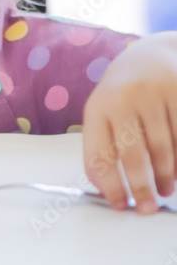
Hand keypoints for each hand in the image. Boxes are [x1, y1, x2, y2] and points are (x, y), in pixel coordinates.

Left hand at [83, 32, 176, 213]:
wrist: (149, 55)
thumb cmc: (122, 94)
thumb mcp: (103, 112)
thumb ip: (102, 145)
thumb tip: (106, 187)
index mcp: (97, 109)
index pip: (99, 154)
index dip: (109, 185)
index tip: (119, 205)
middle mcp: (122, 100)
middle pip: (133, 156)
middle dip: (141, 188)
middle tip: (147, 208)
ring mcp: (152, 95)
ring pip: (163, 149)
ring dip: (166, 176)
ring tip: (166, 190)